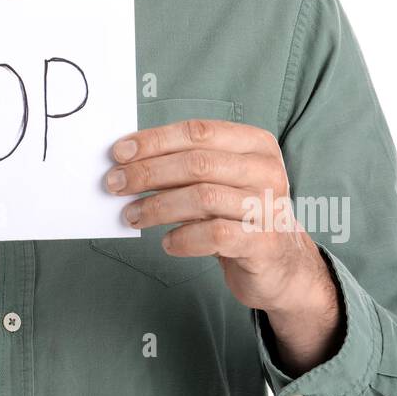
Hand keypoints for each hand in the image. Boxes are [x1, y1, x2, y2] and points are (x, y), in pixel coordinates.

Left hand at [105, 118, 332, 318]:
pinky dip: (183, 238)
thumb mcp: (221, 180)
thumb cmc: (239, 214)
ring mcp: (268, 207)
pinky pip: (214, 235)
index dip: (155, 140)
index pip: (198, 132)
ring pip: (203, 197)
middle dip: (148, 172)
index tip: (119, 153)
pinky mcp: (263, 243)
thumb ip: (185, 165)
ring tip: (132, 215)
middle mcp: (266, 170)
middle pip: (197, 162)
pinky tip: (168, 243)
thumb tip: (129, 161)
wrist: (281, 263)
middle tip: (115, 184)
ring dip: (158, 207)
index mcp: (255, 144)